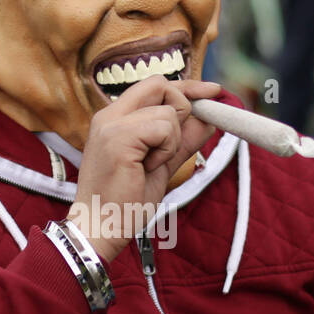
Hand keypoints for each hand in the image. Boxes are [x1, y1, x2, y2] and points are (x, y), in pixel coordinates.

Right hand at [65, 76, 218, 261]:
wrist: (101, 229)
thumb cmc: (125, 202)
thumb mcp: (161, 165)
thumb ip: (182, 141)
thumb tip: (209, 119)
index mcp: (114, 118)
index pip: (154, 85)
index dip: (186, 87)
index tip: (213, 91)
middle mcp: (110, 115)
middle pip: (160, 84)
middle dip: (182, 107)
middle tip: (171, 144)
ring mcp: (112, 124)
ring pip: (168, 111)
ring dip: (171, 142)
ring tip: (150, 166)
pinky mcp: (119, 138)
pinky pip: (164, 128)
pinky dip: (166, 150)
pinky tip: (147, 168)